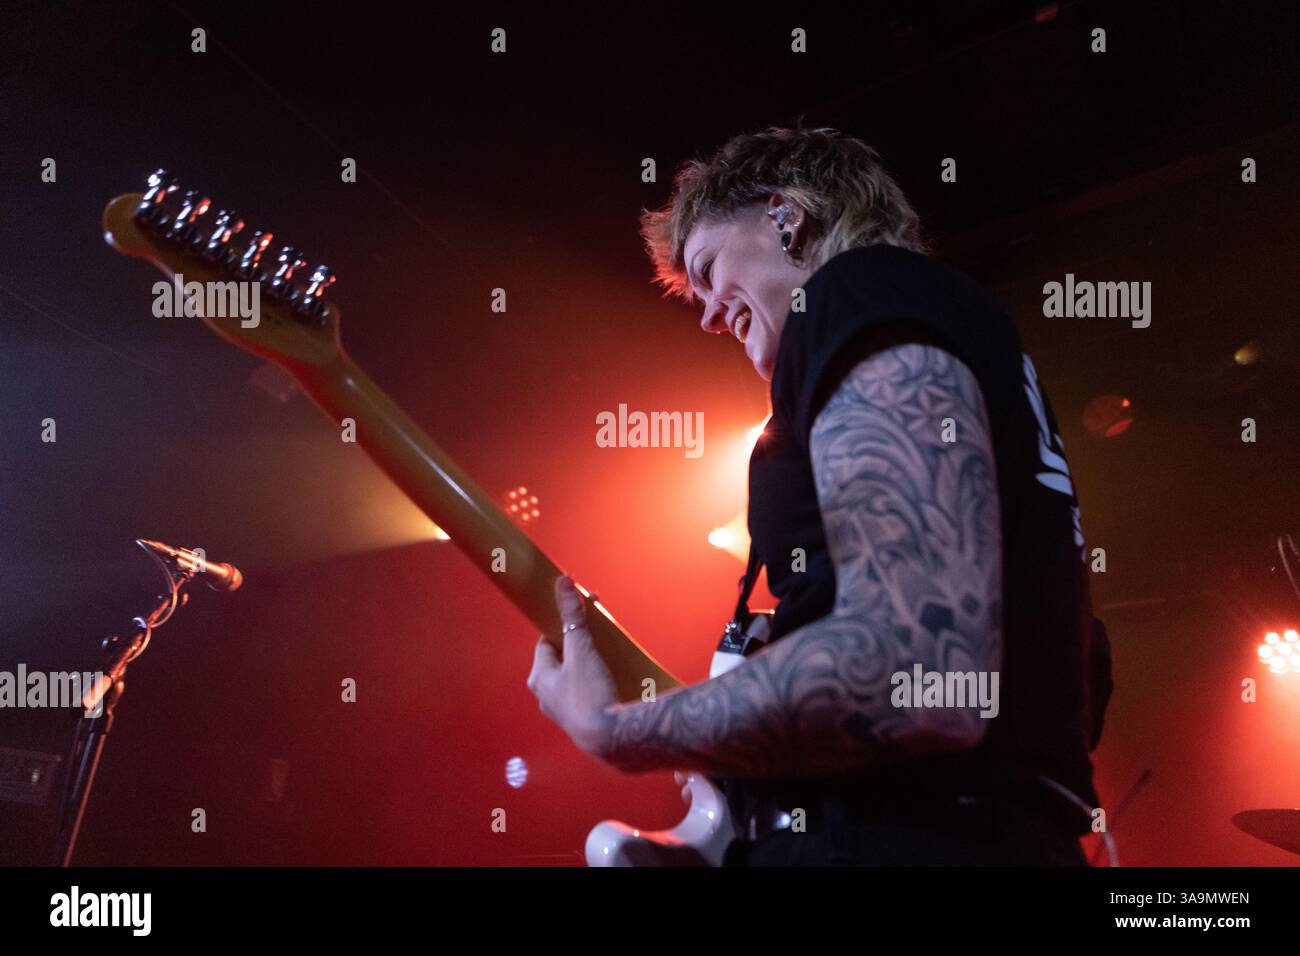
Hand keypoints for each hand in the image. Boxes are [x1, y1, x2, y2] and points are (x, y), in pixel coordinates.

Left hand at [526, 575, 619, 758]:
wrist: (611, 739)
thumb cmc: (589, 693)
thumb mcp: (581, 648)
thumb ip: (572, 615)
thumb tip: (562, 581)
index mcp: (539, 678)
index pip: (546, 642)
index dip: (564, 625)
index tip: (582, 615)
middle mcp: (547, 696)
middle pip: (562, 659)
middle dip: (580, 644)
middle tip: (600, 633)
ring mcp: (565, 711)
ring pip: (575, 677)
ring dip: (590, 664)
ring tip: (609, 655)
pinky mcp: (584, 722)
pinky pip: (588, 694)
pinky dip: (598, 683)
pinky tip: (614, 679)